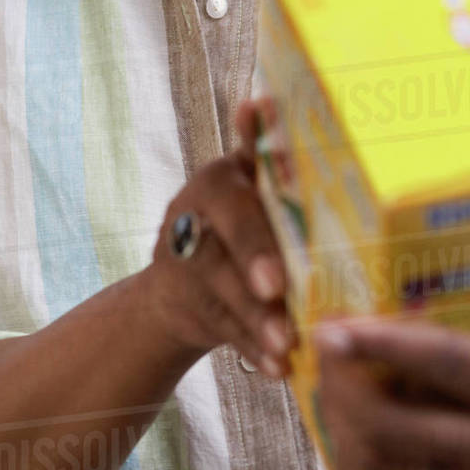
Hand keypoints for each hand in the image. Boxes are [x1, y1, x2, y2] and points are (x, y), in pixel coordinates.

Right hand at [146, 98, 296, 378]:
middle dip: (251, 267)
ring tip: (289, 345)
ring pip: (223, 296)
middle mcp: (193, 222)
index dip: (249, 231)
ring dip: (257, 321)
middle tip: (276, 292)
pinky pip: (226, 334)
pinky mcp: (192, 312)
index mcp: (214, 184)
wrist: (179, 279)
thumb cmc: (237, 216)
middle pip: (221, 248)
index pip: (229, 200)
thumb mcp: (243, 177)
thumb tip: (262, 99)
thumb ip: (259, 147)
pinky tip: (281, 371)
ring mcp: (187, 271)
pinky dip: (254, 352)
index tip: (271, 268)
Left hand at [312, 225, 469, 468]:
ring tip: (331, 384)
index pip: (448, 362)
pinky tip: (359, 426)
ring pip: (399, 465)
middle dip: (346, 393)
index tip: (336, 326)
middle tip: (322, 348)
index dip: (386, 344)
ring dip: (354, 429)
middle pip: (403, 428)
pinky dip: (375, 457)